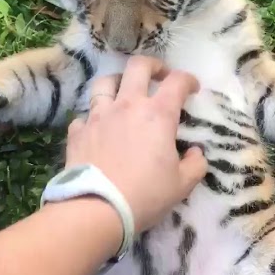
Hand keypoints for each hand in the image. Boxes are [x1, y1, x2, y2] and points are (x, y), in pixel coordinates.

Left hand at [65, 56, 206, 230]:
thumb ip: (195, 164)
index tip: (192, 88)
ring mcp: (98, 116)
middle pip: (137, 67)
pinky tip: (97, 128)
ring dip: (117, 82)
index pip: (177, 82)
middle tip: (159, 76)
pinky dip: (93, 118)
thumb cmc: (145, 195)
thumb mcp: (182, 185)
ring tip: (123, 92)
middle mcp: (127, 106)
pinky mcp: (78, 131)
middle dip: (153, 66)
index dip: (188, 80)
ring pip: (105, 82)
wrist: (97, 208)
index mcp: (157, 115)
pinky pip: (84, 115)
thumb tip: (196, 153)